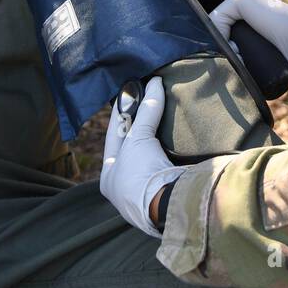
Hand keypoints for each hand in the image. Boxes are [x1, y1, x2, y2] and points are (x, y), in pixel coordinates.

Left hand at [100, 76, 186, 237]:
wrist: (169, 205)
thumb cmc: (140, 174)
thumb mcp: (138, 139)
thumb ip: (146, 111)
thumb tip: (155, 82)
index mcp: (109, 178)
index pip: (113, 138)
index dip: (121, 115)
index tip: (129, 94)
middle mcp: (125, 188)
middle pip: (133, 149)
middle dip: (141, 127)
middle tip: (148, 102)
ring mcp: (148, 194)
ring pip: (151, 158)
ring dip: (158, 141)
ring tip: (165, 116)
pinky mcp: (169, 195)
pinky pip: (168, 166)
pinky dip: (173, 152)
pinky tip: (178, 138)